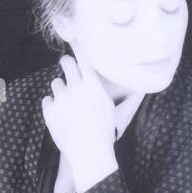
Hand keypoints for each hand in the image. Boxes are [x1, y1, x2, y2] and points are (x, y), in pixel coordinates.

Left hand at [41, 42, 118, 192]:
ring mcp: (60, 98)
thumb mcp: (119, 113)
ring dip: (60, 89)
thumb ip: (129, 98)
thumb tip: (143, 89)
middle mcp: (75, 87)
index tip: (73, 39)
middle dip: (66, 63)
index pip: (83, 58)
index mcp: (92, 85)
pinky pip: (48, 100)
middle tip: (67, 65)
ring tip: (68, 101)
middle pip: (66, 64)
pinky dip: (52, 105)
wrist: (89, 152)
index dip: (77, 47)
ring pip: (56, 83)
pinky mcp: (49, 110)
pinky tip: (60, 114)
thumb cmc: (106, 133)